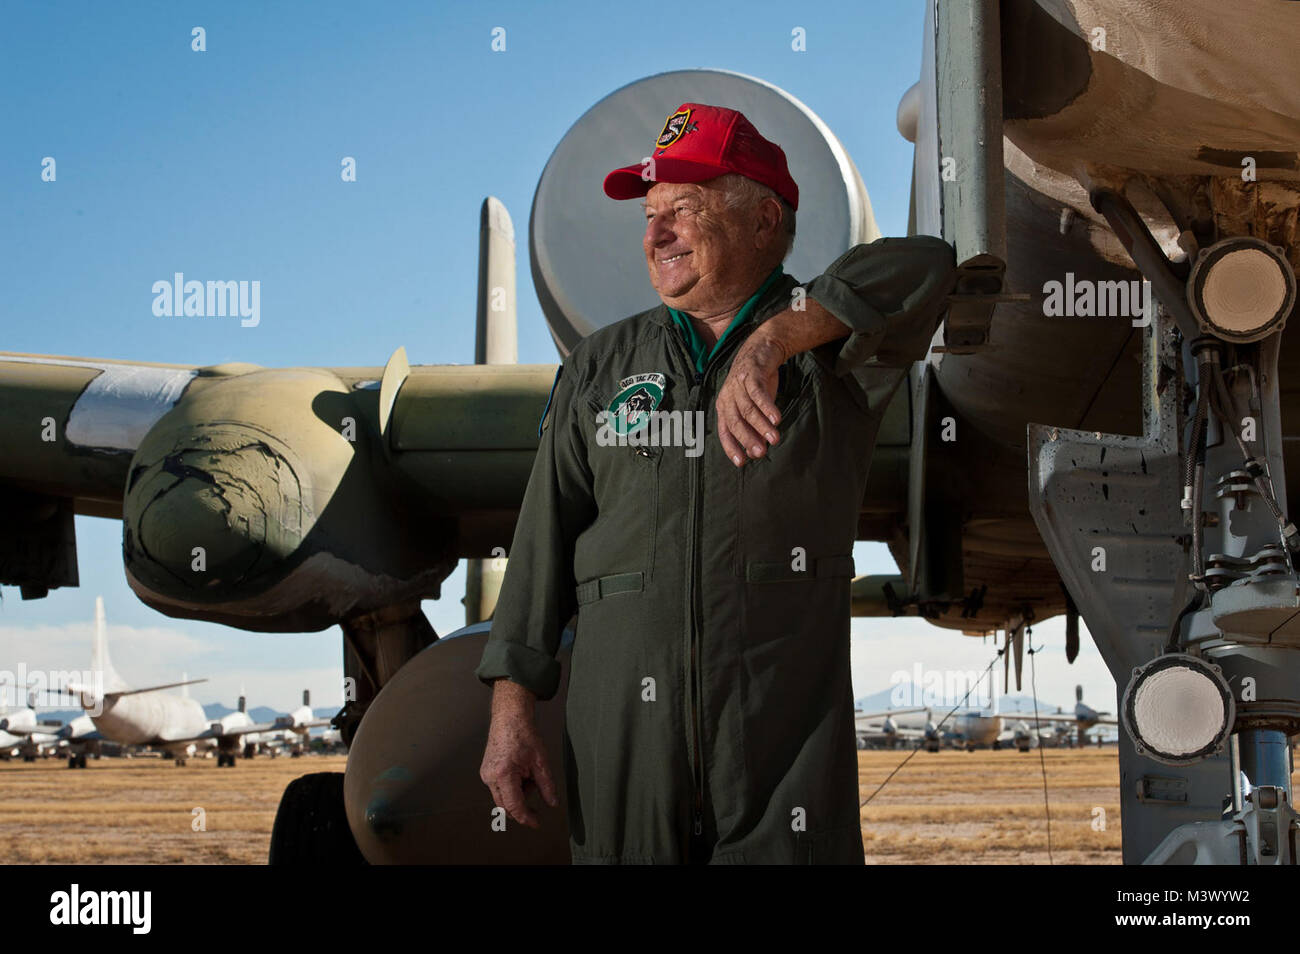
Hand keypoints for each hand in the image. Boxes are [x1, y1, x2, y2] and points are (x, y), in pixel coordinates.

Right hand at [479, 680, 558, 828]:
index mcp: (503, 774)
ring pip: (503, 797)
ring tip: (529, 772)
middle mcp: (490, 777)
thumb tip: (552, 803)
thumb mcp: (541, 762)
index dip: (527, 818)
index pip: (515, 806)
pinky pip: (500, 788)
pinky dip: (512, 786)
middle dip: (523, 804)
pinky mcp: (486, 772)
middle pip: (506, 806)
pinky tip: (521, 771)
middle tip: (538, 792)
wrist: (509, 718)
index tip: (537, 823)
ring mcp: (485, 775)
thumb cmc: (524, 735)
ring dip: (518, 793)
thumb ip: (547, 785)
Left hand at [716, 328, 785, 466]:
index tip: (742, 462)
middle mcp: (727, 397)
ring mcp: (737, 385)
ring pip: (748, 409)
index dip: (732, 447)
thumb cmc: (756, 385)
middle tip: (761, 453)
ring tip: (775, 438)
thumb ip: (754, 428)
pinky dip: (767, 406)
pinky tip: (776, 418)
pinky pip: (758, 393)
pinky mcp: (751, 375)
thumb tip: (758, 453)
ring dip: (761, 425)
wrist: (762, 351)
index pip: (725, 432)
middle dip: (748, 439)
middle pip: (736, 422)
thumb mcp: (754, 407)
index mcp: (724, 408)